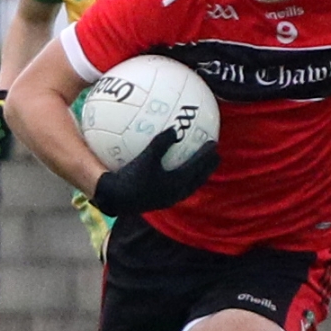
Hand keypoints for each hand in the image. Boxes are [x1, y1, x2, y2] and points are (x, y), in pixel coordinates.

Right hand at [89, 127, 220, 218]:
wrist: (115, 199)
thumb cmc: (130, 178)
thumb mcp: (146, 158)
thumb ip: (161, 144)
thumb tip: (174, 129)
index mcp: (177, 183)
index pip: (197, 167)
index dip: (206, 156)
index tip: (214, 144)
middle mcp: (176, 193)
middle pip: (198, 178)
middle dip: (208, 167)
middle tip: (216, 156)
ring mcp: (168, 199)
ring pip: (190, 185)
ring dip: (197, 174)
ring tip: (200, 165)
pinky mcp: (160, 201)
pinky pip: (177, 187)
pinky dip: (182, 178)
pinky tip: (174, 171)